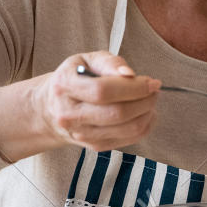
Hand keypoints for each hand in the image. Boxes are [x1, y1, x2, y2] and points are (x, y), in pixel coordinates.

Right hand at [34, 52, 159, 150]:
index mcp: (65, 86)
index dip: (133, 87)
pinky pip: (130, 139)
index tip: (152, 82)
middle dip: (145, 101)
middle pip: (117, 113)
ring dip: (147, 114)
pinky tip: (145, 113)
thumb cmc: (75, 78)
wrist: (53, 107)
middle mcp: (69, 114)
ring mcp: (81, 134)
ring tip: (150, 100)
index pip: (103, 91)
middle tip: (154, 91)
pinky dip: (145, 126)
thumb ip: (110, 63)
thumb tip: (130, 74)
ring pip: (127, 129)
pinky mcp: (95, 146)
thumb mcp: (87, 60)